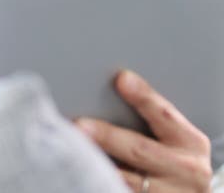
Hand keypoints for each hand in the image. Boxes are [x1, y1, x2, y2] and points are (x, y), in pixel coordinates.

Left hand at [76, 70, 211, 191]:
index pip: (164, 115)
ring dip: (97, 165)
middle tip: (80, 125)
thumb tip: (111, 89)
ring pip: (127, 180)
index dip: (143, 97)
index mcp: (190, 143)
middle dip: (108, 136)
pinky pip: (119, 191)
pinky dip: (101, 183)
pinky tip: (84, 174)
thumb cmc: (173, 160)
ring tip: (71, 150)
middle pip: (140, 150)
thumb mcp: (174, 140)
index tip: (121, 79)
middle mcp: (185, 171)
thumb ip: (150, 120)